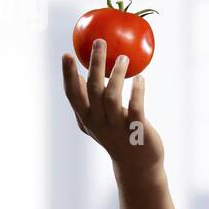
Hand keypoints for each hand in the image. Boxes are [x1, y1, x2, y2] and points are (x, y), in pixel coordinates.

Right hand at [61, 40, 164, 180]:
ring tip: (124, 58)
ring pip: (112, 96)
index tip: (67, 54)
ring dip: (118, 74)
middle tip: (100, 42)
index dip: (68, 74)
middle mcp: (98, 122)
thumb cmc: (117, 137)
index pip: (72, 94)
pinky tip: (141, 79)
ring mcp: (117, 127)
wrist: (137, 165)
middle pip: (93, 89)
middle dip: (95, 64)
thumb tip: (78, 74)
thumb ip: (86, 101)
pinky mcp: (136, 131)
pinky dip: (137, 91)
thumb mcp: (97, 121)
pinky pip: (135, 108)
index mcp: (87, 118)